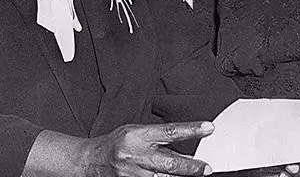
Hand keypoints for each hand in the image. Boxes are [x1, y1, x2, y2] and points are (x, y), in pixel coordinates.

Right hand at [83, 121, 214, 175]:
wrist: (90, 161)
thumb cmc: (116, 144)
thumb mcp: (135, 133)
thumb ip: (157, 139)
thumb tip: (184, 146)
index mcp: (137, 136)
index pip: (169, 131)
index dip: (191, 129)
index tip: (209, 128)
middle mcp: (135, 156)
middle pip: (170, 162)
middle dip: (192, 167)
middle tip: (207, 168)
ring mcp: (132, 175)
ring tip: (190, 174)